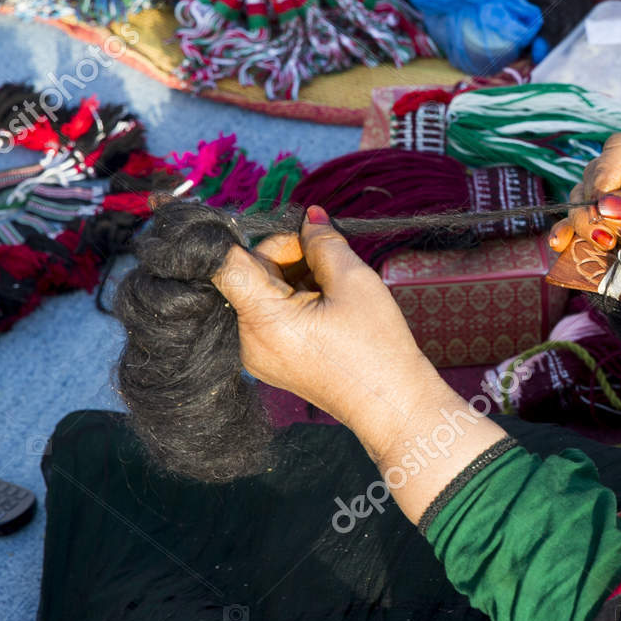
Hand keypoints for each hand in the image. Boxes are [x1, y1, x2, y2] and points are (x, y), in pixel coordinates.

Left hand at [211, 206, 443, 446]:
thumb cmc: (377, 347)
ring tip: (334, 291)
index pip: (228, 263)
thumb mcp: (354, 281)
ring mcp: (256, 354)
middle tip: (330, 263)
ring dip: (294, 279)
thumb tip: (309, 217)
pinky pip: (270, 316)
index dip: (259, 239)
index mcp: (262, 320)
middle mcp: (247, 340)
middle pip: (249, 275)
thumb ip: (324, 242)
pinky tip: (328, 309)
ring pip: (262, 293)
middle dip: (288, 258)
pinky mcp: (270, 361)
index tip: (294, 236)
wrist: (392, 404)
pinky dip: (295, 302)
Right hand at [550, 134, 620, 366]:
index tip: (601, 203)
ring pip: (590, 209)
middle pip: (599, 178)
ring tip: (592, 248)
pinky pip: (596, 239)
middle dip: (591, 204)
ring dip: (581, 225)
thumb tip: (603, 206)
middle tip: (603, 236)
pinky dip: (577, 245)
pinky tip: (563, 252)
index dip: (605, 171)